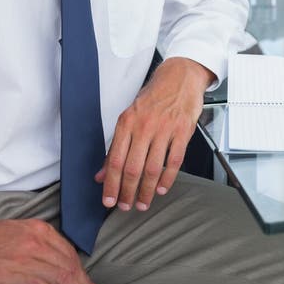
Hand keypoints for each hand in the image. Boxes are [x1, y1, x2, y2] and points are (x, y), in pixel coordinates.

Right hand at [0, 219, 104, 283]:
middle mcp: (37, 242)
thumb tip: (60, 263)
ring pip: (61, 276)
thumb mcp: (22, 234)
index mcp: (41, 230)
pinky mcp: (12, 274)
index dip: (84, 273)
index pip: (70, 253)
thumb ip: (41, 244)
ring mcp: (25, 257)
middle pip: (70, 266)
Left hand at [96, 58, 213, 212]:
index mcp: (127, 122)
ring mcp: (165, 129)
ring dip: (146, 191)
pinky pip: (174, 161)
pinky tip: (161, 188)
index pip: (114, 160)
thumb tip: (101, 174)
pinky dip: (167, 178)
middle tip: (125, 206)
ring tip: (143, 203)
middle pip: (132, 168)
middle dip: (127, 192)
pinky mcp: (183, 131)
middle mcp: (144, 126)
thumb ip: (116, 146)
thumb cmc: (154, 97)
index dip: (110, 184)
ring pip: (153, 168)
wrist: (180, 77)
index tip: (109, 200)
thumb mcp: (129, 117)